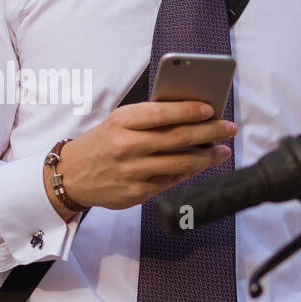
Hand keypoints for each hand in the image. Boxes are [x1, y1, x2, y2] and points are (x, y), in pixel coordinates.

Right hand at [49, 100, 236, 213]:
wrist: (71, 175)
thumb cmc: (101, 143)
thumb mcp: (117, 122)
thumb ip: (148, 118)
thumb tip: (189, 114)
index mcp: (121, 122)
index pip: (161, 113)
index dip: (189, 110)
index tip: (210, 108)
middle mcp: (127, 146)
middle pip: (177, 138)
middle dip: (209, 132)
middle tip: (229, 128)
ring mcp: (132, 172)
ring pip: (180, 162)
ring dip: (207, 156)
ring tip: (222, 150)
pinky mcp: (137, 193)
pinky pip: (171, 181)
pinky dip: (189, 172)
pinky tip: (201, 165)